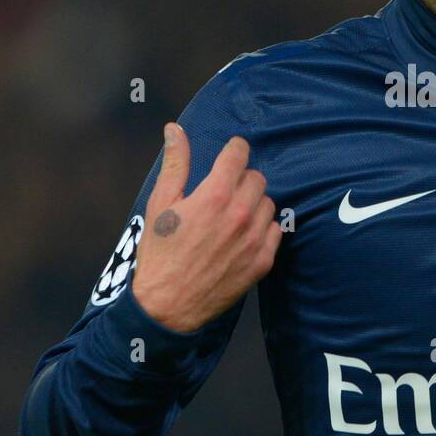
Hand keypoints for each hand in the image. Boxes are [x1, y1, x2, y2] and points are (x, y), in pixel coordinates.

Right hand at [130, 124, 281, 332]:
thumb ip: (175, 164)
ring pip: (268, 203)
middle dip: (242, 179)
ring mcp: (255, 239)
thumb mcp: (161, 204)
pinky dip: (263, 229)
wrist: (167, 306)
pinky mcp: (263, 261)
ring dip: (254, 204)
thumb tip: (175, 129)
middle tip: (224, 192)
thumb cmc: (160, 253)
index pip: (239, 155)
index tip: (231, 153)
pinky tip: (242, 236)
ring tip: (231, 216)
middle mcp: (241, 214)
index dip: (235, 150)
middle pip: (257, 178)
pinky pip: (275, 230)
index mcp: (215, 196)